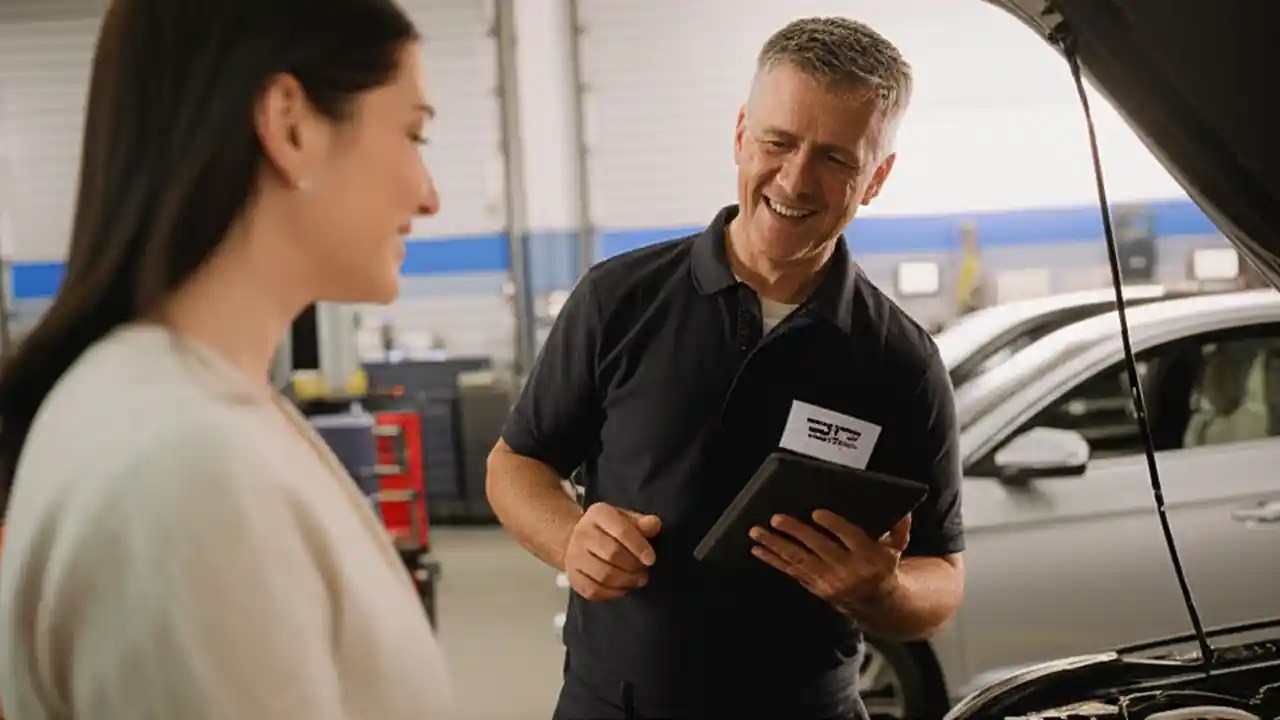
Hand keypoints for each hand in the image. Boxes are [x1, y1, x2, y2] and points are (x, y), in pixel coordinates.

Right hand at [564, 502, 661, 600]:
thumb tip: (654, 524)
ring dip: (626, 581)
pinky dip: (613, 593)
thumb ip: (641, 523)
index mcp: (599, 514)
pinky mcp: (573, 577)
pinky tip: (623, 588)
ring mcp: (574, 556)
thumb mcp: (626, 519)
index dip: (638, 546)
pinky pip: (594, 590)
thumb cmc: (608, 530)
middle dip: (633, 565)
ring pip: (603, 575)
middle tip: (645, 570)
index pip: (621, 530)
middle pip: (612, 553)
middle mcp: (582, 533)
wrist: (575, 540)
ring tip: (638, 580)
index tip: (651, 559)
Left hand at [749, 511, 910, 616]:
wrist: (879, 604)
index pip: (850, 538)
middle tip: (776, 518)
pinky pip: (791, 572)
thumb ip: (898, 528)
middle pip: (818, 548)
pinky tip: (758, 549)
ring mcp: (829, 581)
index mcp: (870, 558)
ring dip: (776, 546)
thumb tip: (903, 510)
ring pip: (799, 561)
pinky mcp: (816, 587)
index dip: (834, 526)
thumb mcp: (897, 548)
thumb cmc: (884, 566)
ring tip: (757, 532)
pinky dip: (773, 561)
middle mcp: (848, 571)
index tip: (817, 513)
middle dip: (796, 533)